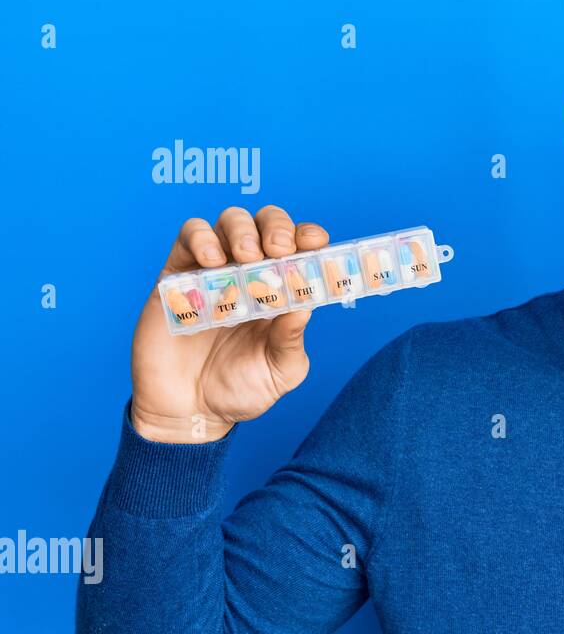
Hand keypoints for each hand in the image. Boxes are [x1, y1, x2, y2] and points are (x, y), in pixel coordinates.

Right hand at [130, 205, 329, 442]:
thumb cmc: (240, 391)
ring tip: (246, 256)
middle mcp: (250, 273)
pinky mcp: (177, 274)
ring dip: (242, 229)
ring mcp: (213, 270)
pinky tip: (211, 259)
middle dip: (277, 227)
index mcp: (280, 290)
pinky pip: (188, 236)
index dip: (308, 236)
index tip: (315, 242)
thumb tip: (305, 304)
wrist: (188, 413)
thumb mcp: (280, 370)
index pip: (299, 248)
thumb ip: (292, 339)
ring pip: (230, 221)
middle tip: (279, 249)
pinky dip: (202, 237)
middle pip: (267, 223)